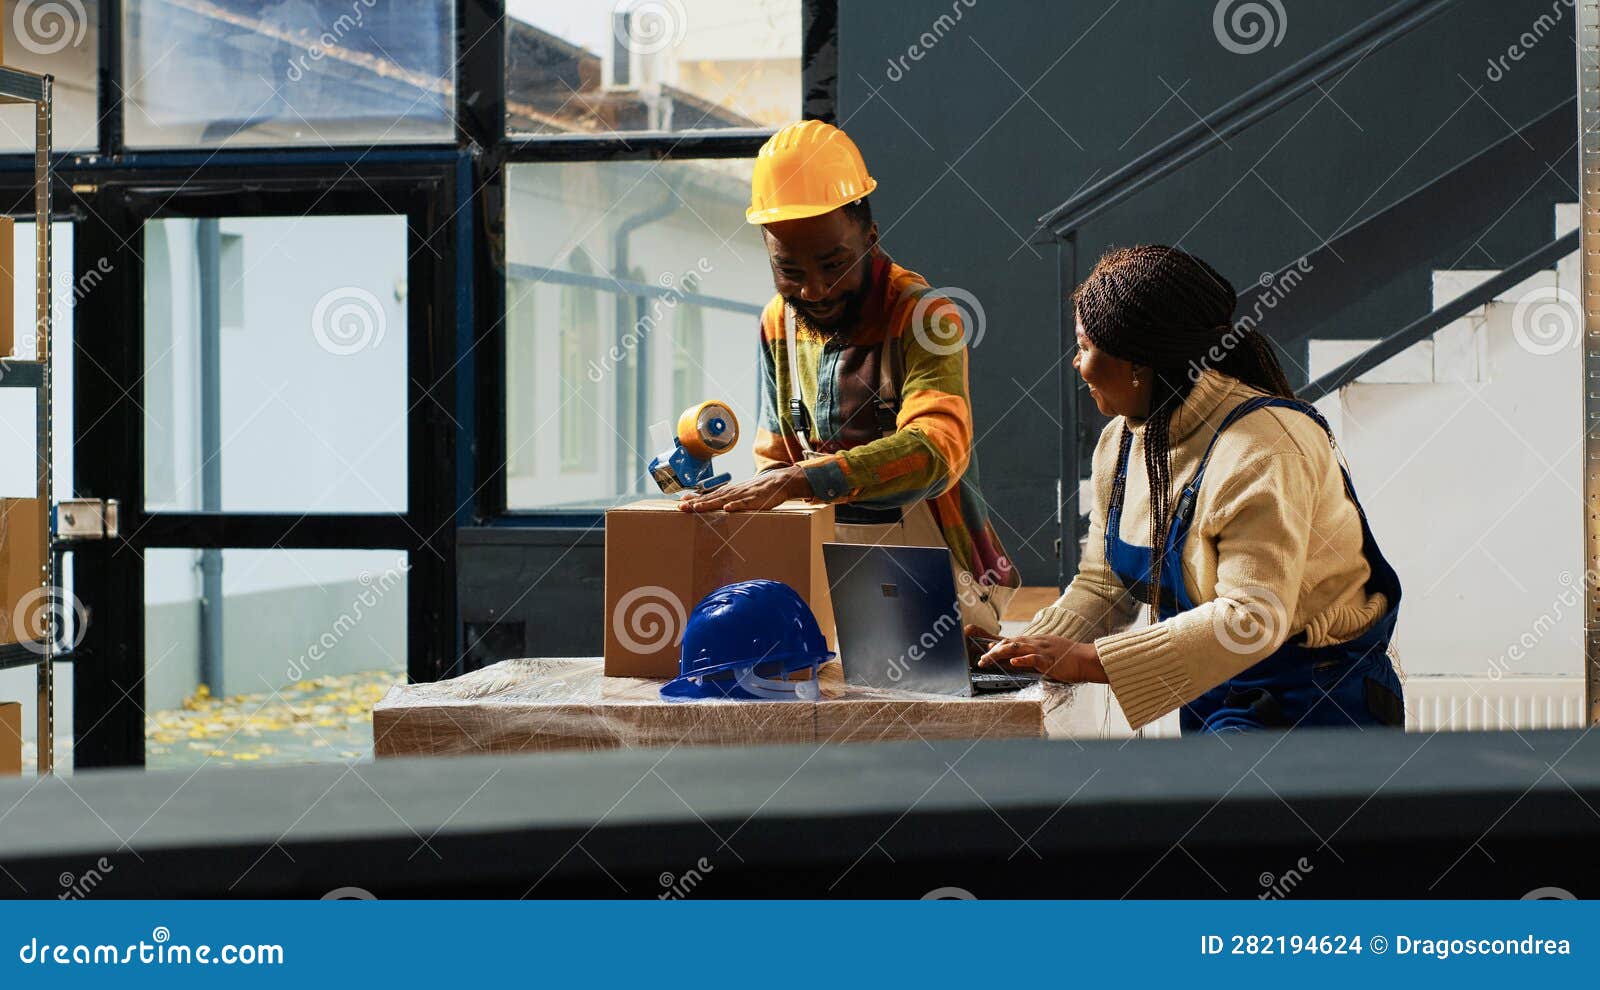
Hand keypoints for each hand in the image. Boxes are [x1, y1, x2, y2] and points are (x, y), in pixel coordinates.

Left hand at [678, 467, 811, 511]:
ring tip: (697, 508)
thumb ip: (727, 498)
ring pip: (724, 500)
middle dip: (696, 503)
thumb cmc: (758, 490)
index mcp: (729, 492)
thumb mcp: (740, 493)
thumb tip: (713, 504)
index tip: (680, 503)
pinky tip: (727, 509)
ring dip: (710, 504)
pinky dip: (736, 505)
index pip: (708, 496)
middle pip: (711, 498)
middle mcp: (733, 492)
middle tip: (681, 507)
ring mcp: (743, 495)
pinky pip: (745, 503)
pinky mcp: (755, 500)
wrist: (778, 482)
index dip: (694, 499)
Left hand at [975, 630, 1107, 683]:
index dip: (998, 644)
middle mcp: (1037, 642)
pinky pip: (1034, 658)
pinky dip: (1022, 659)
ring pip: (1017, 648)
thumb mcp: (1049, 652)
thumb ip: (1034, 654)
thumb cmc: (1069, 658)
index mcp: (1037, 641)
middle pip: (1010, 643)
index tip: (986, 650)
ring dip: (999, 654)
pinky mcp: (1050, 660)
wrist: (1087, 659)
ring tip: (987, 660)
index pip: (1013, 641)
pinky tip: (1012, 661)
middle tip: (981, 660)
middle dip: (993, 651)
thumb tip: (1019, 659)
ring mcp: (1043, 650)